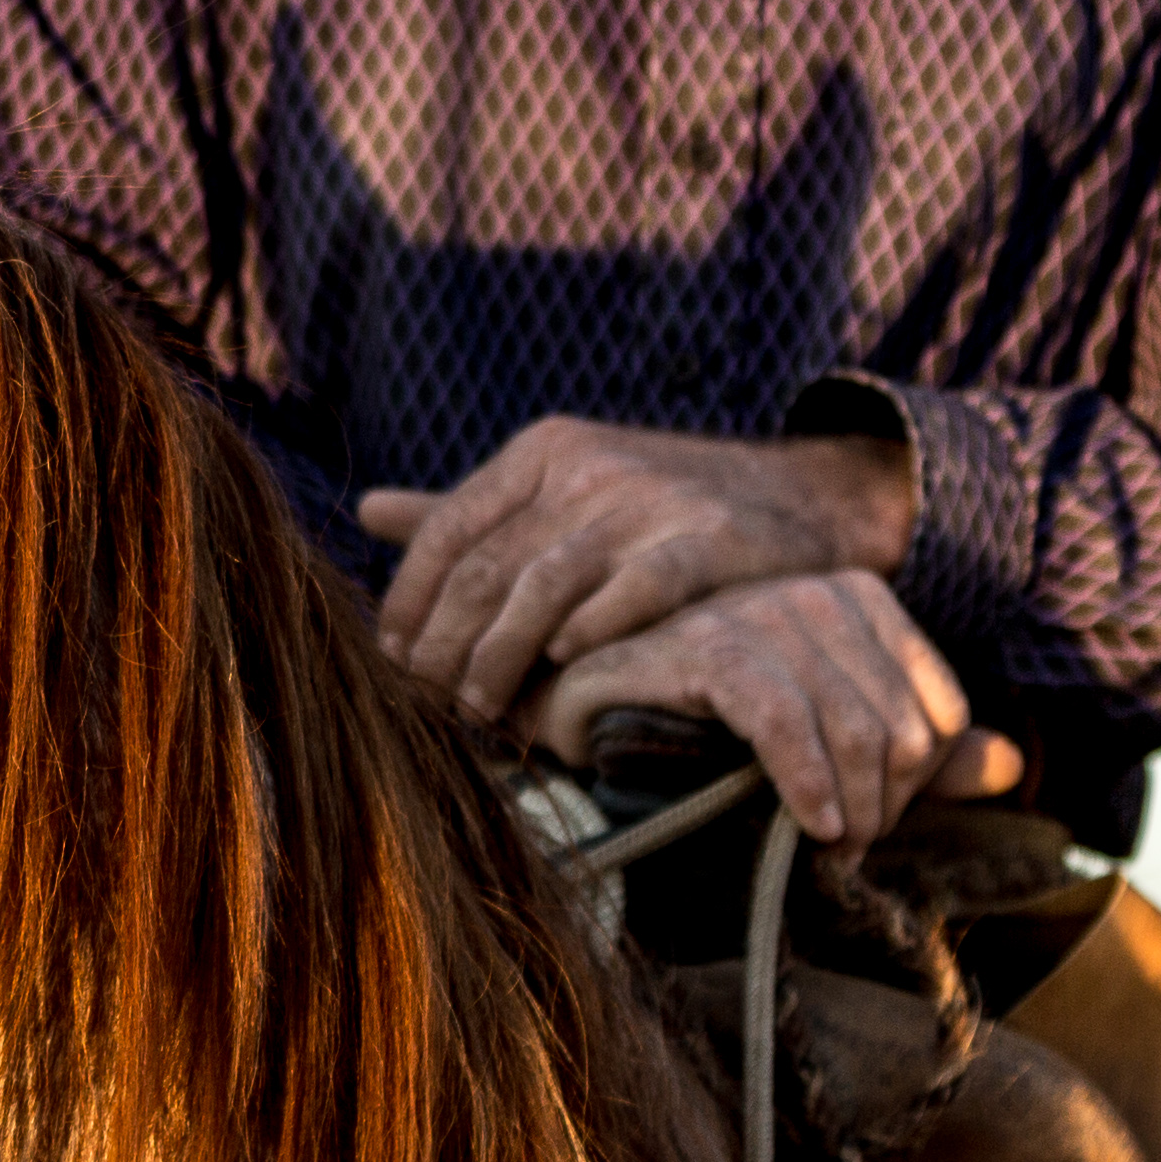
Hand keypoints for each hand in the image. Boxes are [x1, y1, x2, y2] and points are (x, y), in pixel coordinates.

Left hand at [359, 420, 915, 722]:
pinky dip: (592, 628)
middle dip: (445, 643)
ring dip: (501, 656)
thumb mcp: (561, 491)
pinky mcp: (709, 539)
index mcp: (542, 452)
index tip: (391, 657)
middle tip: (426, 700)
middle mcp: (588, 467)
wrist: (795, 497)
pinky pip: (635, 589)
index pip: (450, 529)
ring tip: (480, 709)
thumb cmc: (655, 510)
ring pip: (545, 586)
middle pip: (488, 566)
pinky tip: (562, 666)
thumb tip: (366, 510)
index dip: (410, 599)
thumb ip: (470, 510)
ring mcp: (650, 501)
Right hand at [524, 571, 1025, 844]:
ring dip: (849, 809)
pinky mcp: (702, 646)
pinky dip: (806, 784)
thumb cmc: (703, 730)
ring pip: (853, 728)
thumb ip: (918, 755)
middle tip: (844, 851)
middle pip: (901, 726)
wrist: (582, 715)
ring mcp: (755, 611)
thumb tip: (1011, 766)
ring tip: (825, 851)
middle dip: (882, 806)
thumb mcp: (826, 743)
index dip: (917, 787)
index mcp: (855, 598)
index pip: (939, 710)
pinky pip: (784, 721)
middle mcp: (811, 592)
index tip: (869, 828)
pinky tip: (807, 827)